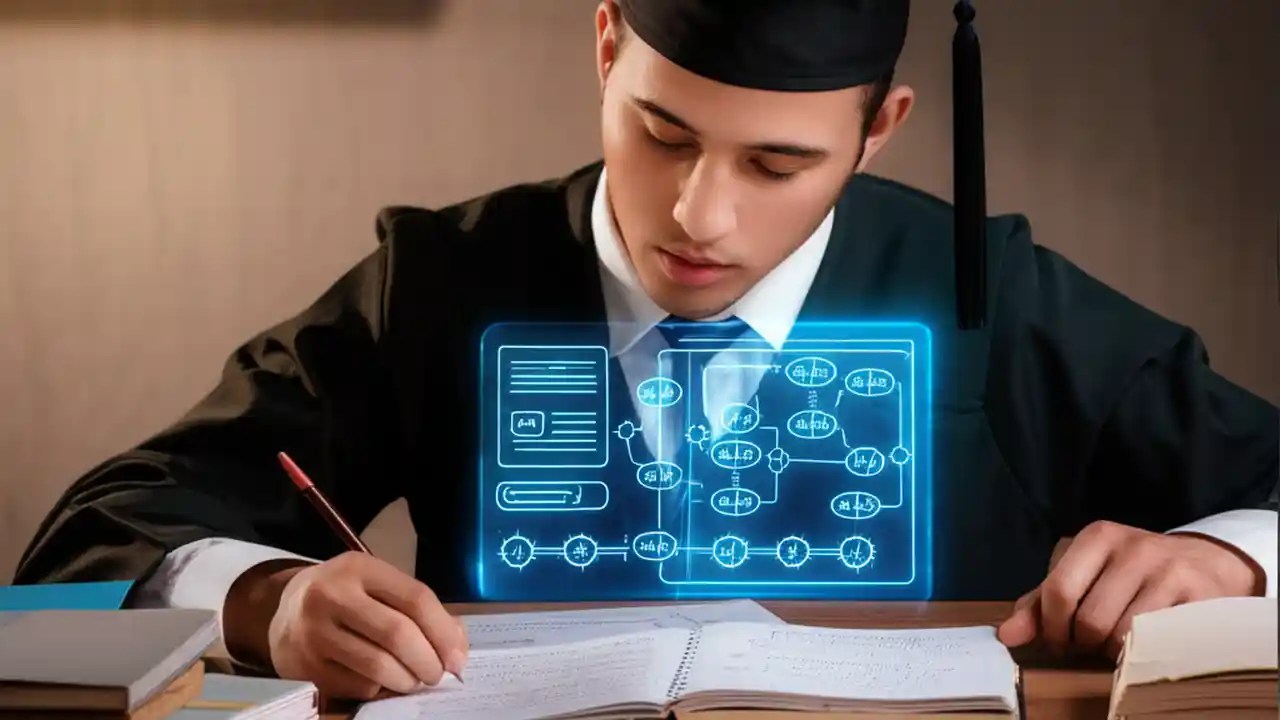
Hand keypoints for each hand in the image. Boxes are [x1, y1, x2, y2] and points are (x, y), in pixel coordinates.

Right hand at [226, 552, 467, 698]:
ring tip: (414, 680)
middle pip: (397, 634)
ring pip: (377, 665)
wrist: (283, 610)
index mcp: (359, 568)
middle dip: (428, 661)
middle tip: (437, 674)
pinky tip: (384, 681)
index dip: (443, 632)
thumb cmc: (346, 596)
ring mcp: (314, 632)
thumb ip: (418, 607)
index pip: (415, 598)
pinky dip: (380, 688)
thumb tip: (457, 647)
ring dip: (407, 680)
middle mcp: (332, 596)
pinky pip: (357, 684)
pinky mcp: (305, 665)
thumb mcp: (377, 585)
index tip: (457, 658)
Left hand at [996, 520, 1261, 658]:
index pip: (1058, 591)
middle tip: (1090, 643)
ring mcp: (1170, 571)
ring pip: (1124, 635)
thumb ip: (1040, 604)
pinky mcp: (1199, 596)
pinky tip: (1145, 642)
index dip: (1052, 628)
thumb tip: (1005, 635)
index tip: (1057, 641)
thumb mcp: (1084, 576)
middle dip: (1084, 642)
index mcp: (1098, 536)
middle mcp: (1134, 548)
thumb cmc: (1130, 574)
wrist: (1205, 564)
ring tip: (1117, 641)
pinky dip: (1144, 651)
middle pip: (1090, 620)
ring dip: (1114, 651)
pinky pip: (1158, 640)